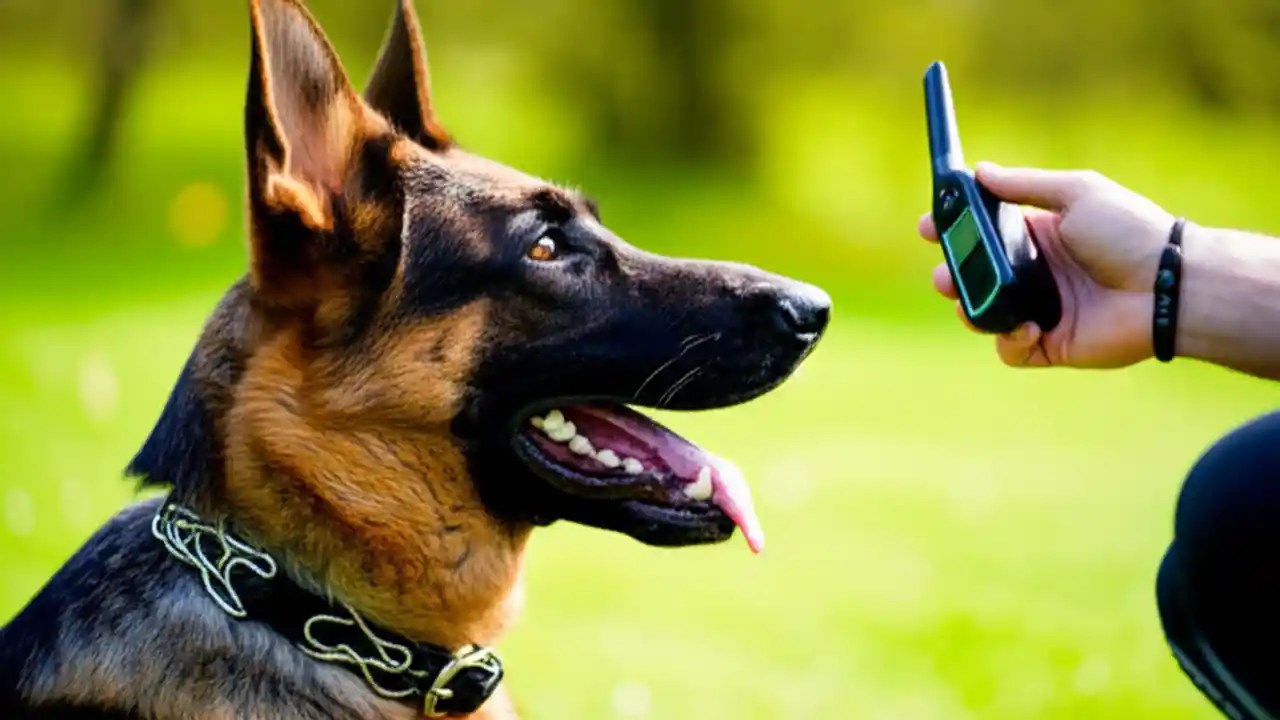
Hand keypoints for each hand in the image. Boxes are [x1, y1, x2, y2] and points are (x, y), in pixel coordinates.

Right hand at [919, 162, 1176, 367]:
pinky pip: (1009, 349)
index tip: (928, 226)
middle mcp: (1034, 272)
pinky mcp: (1049, 344)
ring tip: (970, 301)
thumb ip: (1024, 185)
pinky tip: (1027, 329)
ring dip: (970, 309)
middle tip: (945, 274)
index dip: (951, 229)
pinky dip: (1008, 340)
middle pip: (974, 275)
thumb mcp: (1076, 193)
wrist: (1167, 287)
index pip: (981, 231)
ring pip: (983, 313)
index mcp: (1037, 234)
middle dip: (951, 273)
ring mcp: (1040, 309)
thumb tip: (980, 171)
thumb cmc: (1129, 232)